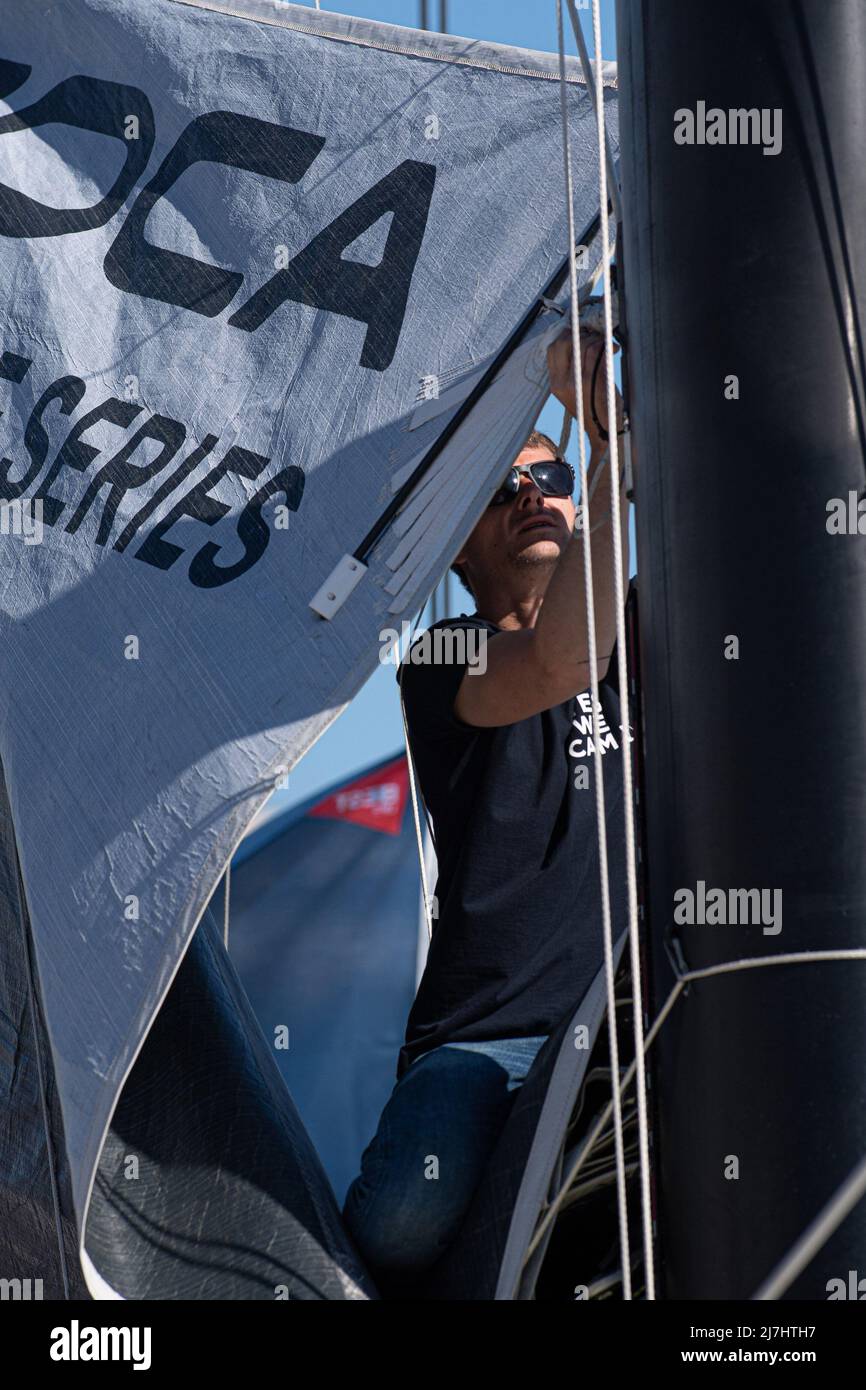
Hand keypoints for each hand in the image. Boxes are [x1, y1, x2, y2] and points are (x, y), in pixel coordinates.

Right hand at [546, 326, 622, 444]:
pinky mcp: (590, 380)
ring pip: (582, 343)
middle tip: (596, 336)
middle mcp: (561, 382)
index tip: (581, 333)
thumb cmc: (596, 411)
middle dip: (582, 333)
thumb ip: (575, 370)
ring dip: (598, 339)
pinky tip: (613, 349)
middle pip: (565, 341)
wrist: (606, 433)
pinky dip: (606, 345)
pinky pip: (595, 351)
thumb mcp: (577, 392)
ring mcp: (575, 381)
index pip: (552, 349)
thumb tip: (583, 341)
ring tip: (607, 345)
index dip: (567, 335)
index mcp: (555, 385)